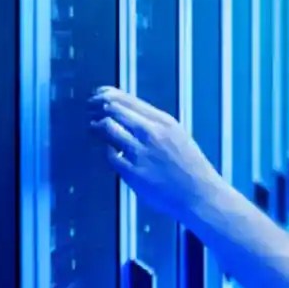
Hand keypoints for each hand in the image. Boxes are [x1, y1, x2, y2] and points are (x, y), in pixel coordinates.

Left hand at [88, 86, 228, 221]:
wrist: (199, 193)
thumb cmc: (189, 166)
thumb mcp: (176, 134)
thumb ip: (153, 123)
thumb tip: (126, 112)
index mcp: (163, 121)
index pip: (126, 99)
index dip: (106, 94)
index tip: (97, 94)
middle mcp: (151, 133)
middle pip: (113, 109)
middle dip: (96, 106)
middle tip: (89, 109)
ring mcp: (141, 153)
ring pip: (108, 128)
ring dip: (96, 126)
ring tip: (92, 128)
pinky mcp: (134, 173)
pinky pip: (111, 155)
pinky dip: (106, 150)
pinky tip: (108, 150)